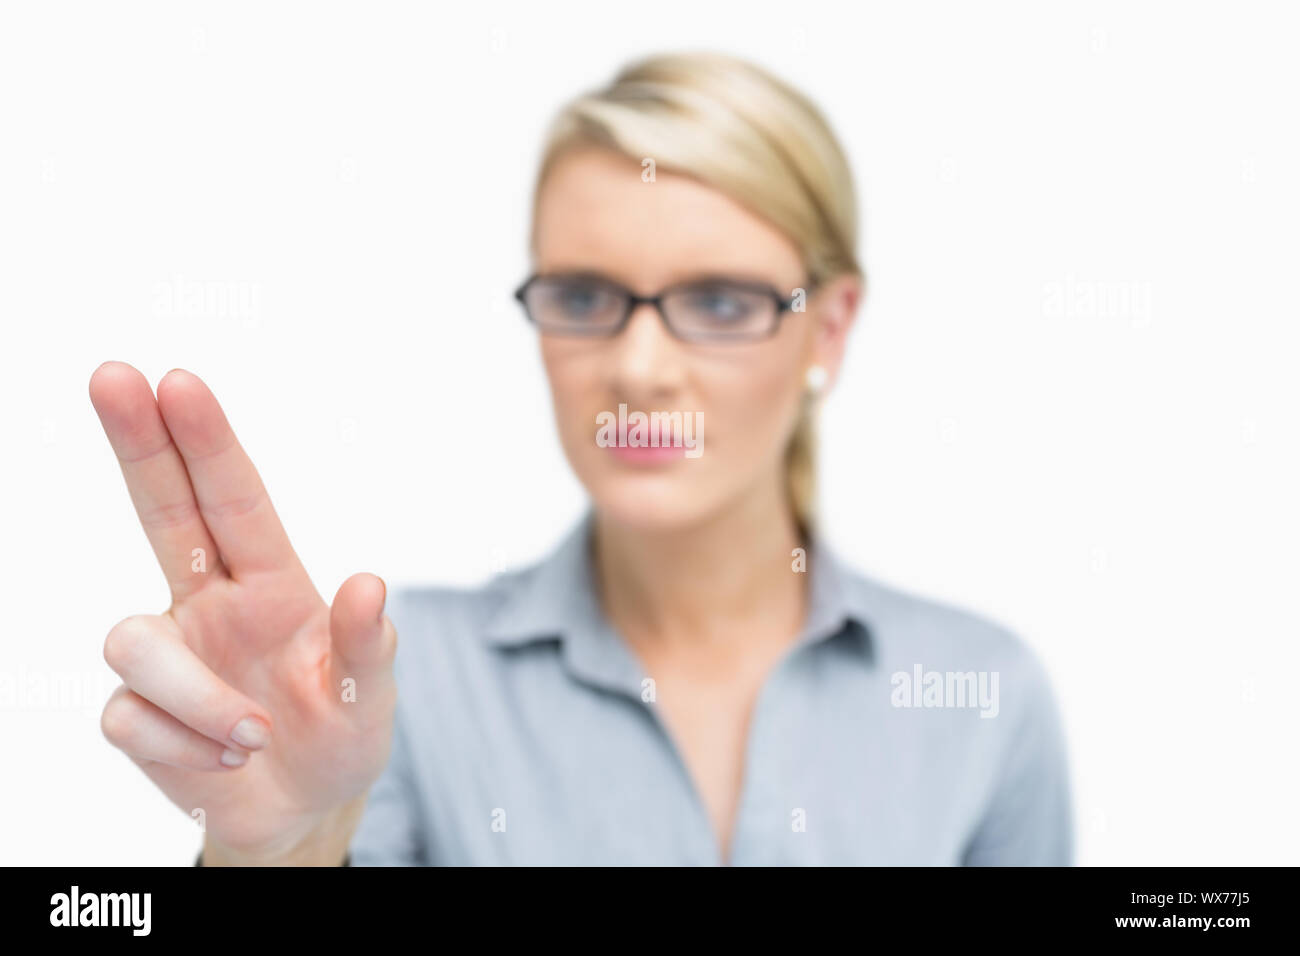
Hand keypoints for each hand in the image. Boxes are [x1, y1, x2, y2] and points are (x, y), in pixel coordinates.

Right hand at [90, 362, 396, 860]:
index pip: (234, 500)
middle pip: (161, 511)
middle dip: (139, 446)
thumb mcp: (370, 695)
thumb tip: (370, 584)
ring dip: (199, 697)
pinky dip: (188, 750)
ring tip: (257, 736)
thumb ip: (368, 647)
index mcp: (271, 583)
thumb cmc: (341, 732)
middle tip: (112, 375)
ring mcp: (169, 656)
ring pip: (134, 641)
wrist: (304, 810)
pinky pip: (132, 718)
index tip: (178, 381)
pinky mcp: (138, 715)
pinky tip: (229, 763)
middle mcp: (209, 603)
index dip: (207, 442)